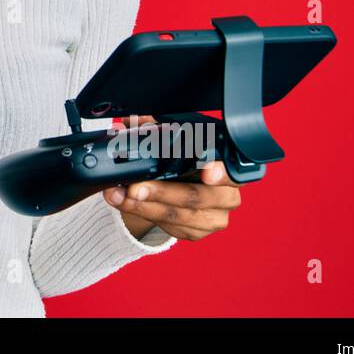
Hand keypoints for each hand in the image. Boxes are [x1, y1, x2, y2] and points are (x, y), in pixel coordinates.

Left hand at [104, 114, 243, 241]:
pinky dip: (142, 212)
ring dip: (143, 205)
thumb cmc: (185, 163)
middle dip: (162, 192)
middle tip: (136, 187)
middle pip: (196, 197)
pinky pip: (168, 226)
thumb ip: (157, 128)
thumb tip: (136, 121)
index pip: (232, 171)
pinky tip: (125, 203)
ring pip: (177, 214)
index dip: (221, 172)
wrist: (183, 191)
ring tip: (120, 195)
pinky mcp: (195, 232)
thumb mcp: (175, 143)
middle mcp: (227, 196)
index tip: (207, 172)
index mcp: (229, 168)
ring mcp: (213, 218)